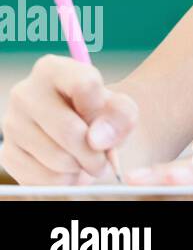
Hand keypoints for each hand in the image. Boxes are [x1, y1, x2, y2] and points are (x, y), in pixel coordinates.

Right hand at [0, 54, 137, 184]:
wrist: (87, 134)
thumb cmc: (104, 116)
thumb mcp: (123, 109)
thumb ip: (122, 116)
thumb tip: (96, 139)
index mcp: (52, 69)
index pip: (84, 85)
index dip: (102, 110)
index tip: (107, 119)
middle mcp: (25, 92)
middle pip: (69, 129)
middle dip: (95, 152)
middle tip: (105, 158)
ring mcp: (12, 124)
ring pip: (57, 158)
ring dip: (81, 167)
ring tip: (87, 159)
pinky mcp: (7, 154)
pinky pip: (42, 178)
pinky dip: (64, 180)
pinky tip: (70, 168)